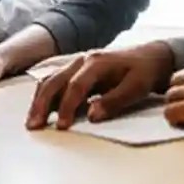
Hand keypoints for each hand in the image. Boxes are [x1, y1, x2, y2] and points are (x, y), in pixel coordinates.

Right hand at [26, 42, 174, 129]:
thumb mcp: (137, 87)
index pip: (75, 86)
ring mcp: (77, 63)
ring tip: (32, 121)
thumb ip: (114, 101)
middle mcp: (82, 60)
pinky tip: (41, 109)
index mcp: (96, 63)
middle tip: (34, 125)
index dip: (66, 107)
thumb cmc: (145, 72)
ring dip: (39, 100)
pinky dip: (45, 94)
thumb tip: (92, 116)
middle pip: (55, 81)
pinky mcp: (76, 69)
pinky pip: (54, 80)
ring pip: (50, 79)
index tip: (61, 126)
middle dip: (42, 104)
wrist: (151, 56)